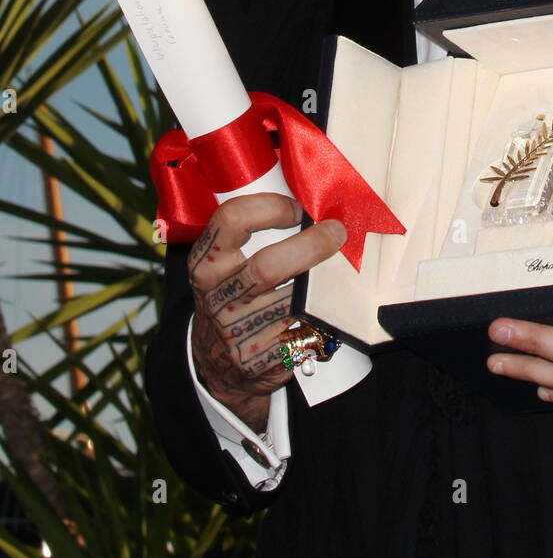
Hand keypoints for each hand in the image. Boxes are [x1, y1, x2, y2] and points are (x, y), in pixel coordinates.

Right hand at [188, 193, 346, 433]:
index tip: (299, 207)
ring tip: (343, 267)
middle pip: (268, 266)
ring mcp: (236, 331)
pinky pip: (305, 330)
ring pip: (294, 300)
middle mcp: (216, 296)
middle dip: (311, 245)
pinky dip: (323, 317)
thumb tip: (309, 195)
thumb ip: (251, 233)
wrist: (219, 363)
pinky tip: (331, 307)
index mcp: (205, 263)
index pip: (232, 220)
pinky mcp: (260, 359)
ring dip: (325, 282)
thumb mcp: (226, 264)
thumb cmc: (233, 296)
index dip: (272, 207)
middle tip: (338, 232)